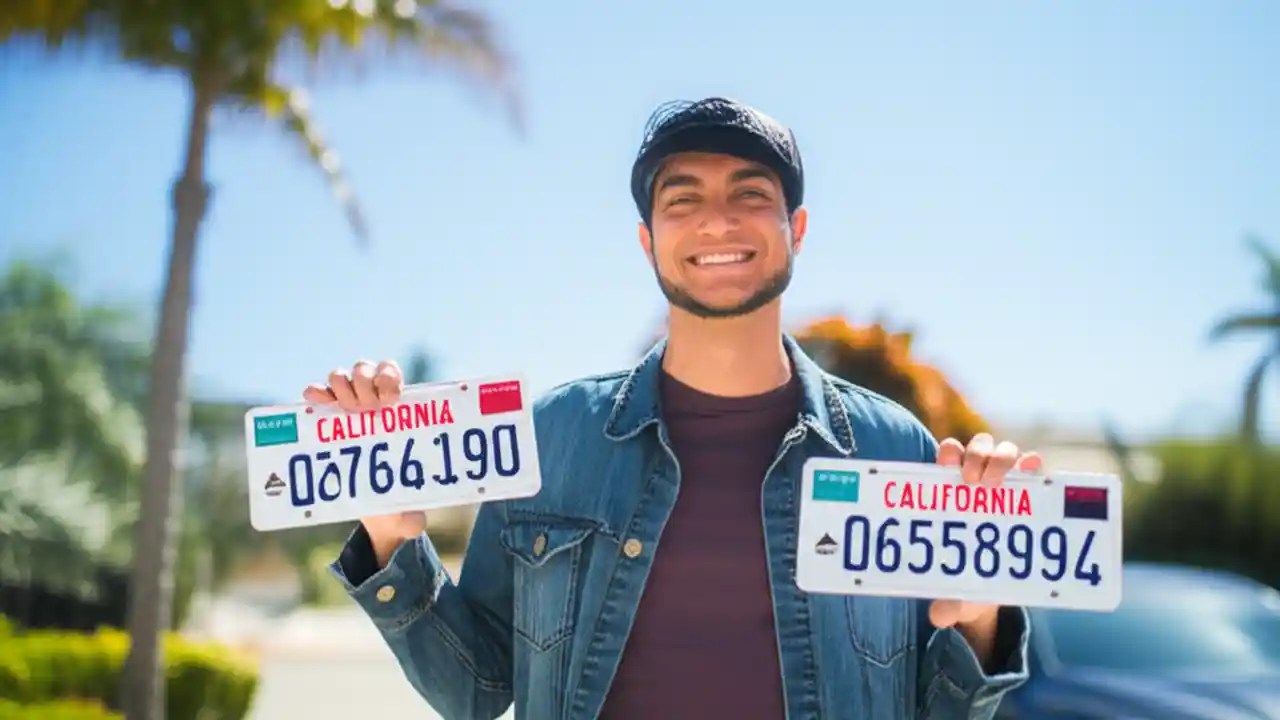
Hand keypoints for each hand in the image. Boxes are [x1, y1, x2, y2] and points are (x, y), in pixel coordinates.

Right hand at [302, 359, 423, 566]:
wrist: (377, 514)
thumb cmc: (400, 500)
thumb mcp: (408, 511)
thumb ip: (413, 518)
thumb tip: (413, 522)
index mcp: (399, 415)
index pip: (392, 376)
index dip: (388, 377)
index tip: (389, 399)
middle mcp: (373, 405)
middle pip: (365, 370)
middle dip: (364, 381)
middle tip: (367, 408)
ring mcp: (347, 410)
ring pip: (341, 377)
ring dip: (341, 385)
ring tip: (346, 409)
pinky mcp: (325, 422)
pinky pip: (317, 396)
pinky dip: (314, 393)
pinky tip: (313, 399)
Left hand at [927, 433, 1041, 635]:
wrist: (997, 585)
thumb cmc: (969, 577)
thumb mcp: (959, 591)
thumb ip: (948, 603)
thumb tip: (938, 618)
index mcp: (951, 491)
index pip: (946, 457)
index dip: (946, 453)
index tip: (945, 465)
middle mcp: (978, 479)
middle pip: (976, 447)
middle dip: (975, 455)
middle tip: (971, 482)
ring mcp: (1007, 481)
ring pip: (1004, 450)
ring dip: (1001, 456)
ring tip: (997, 482)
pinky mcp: (1032, 490)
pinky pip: (1034, 466)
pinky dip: (1033, 463)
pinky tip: (1034, 470)